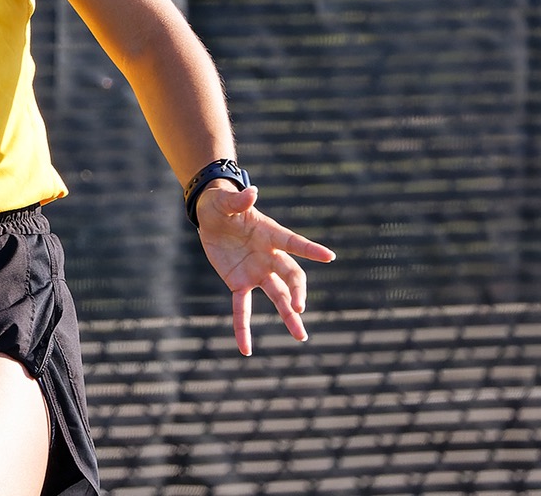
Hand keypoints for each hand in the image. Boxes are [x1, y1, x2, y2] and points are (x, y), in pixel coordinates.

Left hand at [196, 184, 334, 355]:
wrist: (211, 217)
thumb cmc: (223, 205)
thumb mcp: (226, 201)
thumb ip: (240, 200)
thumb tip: (252, 191)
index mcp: (271, 235)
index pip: (294, 243)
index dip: (311, 249)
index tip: (329, 256)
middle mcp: (269, 257)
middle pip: (290, 276)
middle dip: (297, 292)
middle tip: (300, 309)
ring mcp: (257, 272)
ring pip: (277, 296)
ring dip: (288, 316)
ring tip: (301, 336)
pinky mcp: (239, 283)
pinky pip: (242, 309)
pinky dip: (243, 328)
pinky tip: (246, 349)